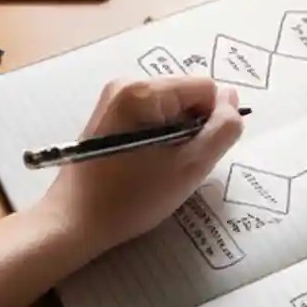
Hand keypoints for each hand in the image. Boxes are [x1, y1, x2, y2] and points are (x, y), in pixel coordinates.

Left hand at [36, 76, 242, 261]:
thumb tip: (232, 99)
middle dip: (192, 130)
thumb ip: (222, 129)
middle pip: (187, 97)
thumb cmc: (132, 198)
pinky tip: (145, 166)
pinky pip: (152, 118)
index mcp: (144, 91)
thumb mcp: (190, 167)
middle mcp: (126, 85)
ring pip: (172, 110)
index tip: (195, 156)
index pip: (206, 89)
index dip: (211, 123)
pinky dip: (159, 140)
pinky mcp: (108, 117)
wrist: (73, 222)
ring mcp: (114, 100)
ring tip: (159, 169)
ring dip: (177, 138)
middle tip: (176, 167)